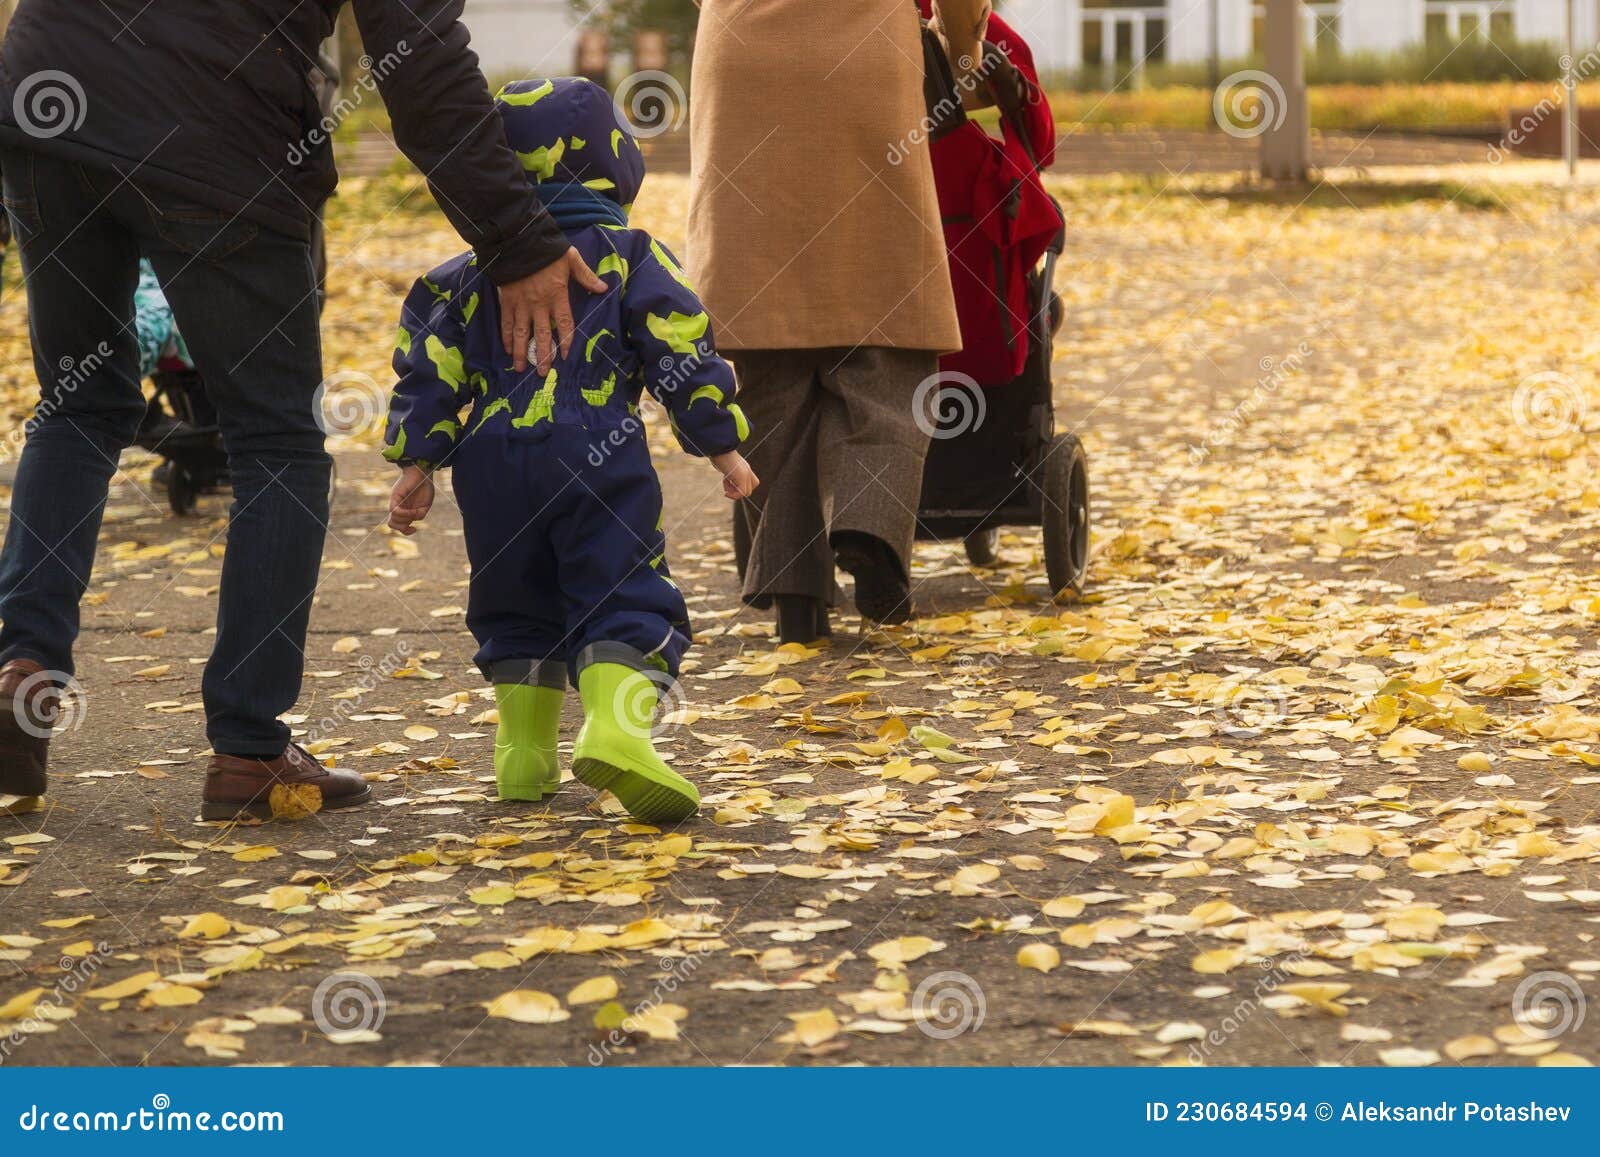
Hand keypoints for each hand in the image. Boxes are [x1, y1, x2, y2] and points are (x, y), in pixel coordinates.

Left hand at [388, 465, 434, 534]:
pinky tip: (412, 511)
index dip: (406, 532)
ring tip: (414, 513)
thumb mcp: (425, 506)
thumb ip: (419, 515)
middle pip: (394, 525)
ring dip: (405, 520)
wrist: (422, 473)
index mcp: (405, 511)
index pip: (399, 526)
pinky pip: (395, 511)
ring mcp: (396, 503)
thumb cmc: (425, 487)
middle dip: (404, 528)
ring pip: (392, 521)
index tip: (414, 529)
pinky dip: (404, 514)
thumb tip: (412, 520)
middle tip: (413, 521)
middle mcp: (399, 508)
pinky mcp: (394, 497)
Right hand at [498, 247, 607, 375]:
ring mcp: (521, 303)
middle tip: (542, 373)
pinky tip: (507, 349)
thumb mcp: (570, 258)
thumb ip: (586, 275)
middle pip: (542, 334)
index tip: (564, 356)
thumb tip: (603, 288)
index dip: (565, 341)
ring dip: (522, 352)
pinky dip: (507, 336)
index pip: (564, 323)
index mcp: (557, 295)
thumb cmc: (547, 249)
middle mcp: (539, 304)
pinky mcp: (507, 300)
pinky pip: (507, 322)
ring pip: (522, 333)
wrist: (517, 239)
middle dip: (542, 355)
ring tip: (521, 368)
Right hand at [711, 450, 757, 499]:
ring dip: (735, 493)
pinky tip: (726, 492)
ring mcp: (746, 474)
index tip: (728, 483)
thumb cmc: (718, 455)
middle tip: (726, 485)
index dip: (740, 487)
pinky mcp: (742, 477)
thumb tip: (726, 478)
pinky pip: (742, 492)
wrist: (718, 448)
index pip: (750, 483)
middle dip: (737, 491)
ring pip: (747, 492)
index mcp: (744, 467)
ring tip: (725, 486)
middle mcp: (747, 470)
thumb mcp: (725, 465)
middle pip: (750, 489)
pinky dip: (734, 495)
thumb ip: (729, 473)